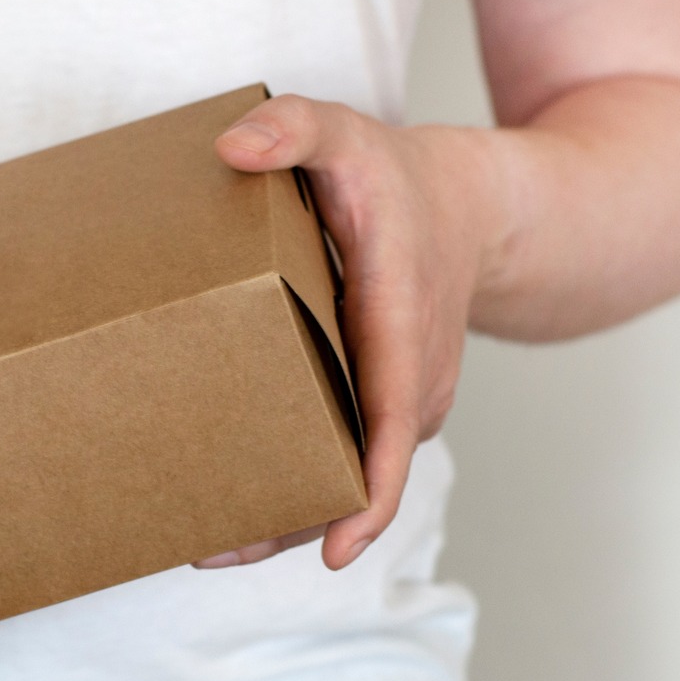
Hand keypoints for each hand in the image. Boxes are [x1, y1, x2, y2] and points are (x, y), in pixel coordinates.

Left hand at [194, 95, 504, 570]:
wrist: (474, 208)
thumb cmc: (403, 178)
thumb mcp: (349, 135)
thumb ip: (295, 129)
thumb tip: (230, 146)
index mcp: (403, 327)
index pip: (394, 428)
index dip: (370, 497)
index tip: (336, 551)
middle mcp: (414, 382)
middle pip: (363, 477)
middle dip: (295, 523)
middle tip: (205, 548)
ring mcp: (406, 403)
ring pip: (354, 480)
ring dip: (292, 518)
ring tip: (207, 543)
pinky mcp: (388, 408)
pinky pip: (352, 461)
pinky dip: (305, 490)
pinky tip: (241, 504)